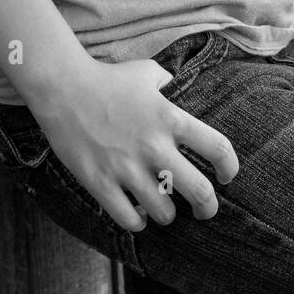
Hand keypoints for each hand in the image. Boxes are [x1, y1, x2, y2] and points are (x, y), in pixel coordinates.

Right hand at [30, 56, 239, 233]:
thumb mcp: (147, 71)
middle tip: (205, 211)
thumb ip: (169, 82)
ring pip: (164, 213)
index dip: (230, 167)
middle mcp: (154, 146)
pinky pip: (129, 219)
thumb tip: (178, 88)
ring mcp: (127, 167)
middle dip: (208, 208)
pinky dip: (137, 222)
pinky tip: (136, 214)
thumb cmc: (108, 78)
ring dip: (167, 215)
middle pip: (200, 192)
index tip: (227, 176)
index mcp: (170, 118)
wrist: (63, 87)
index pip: (217, 148)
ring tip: (162, 209)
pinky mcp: (101, 182)